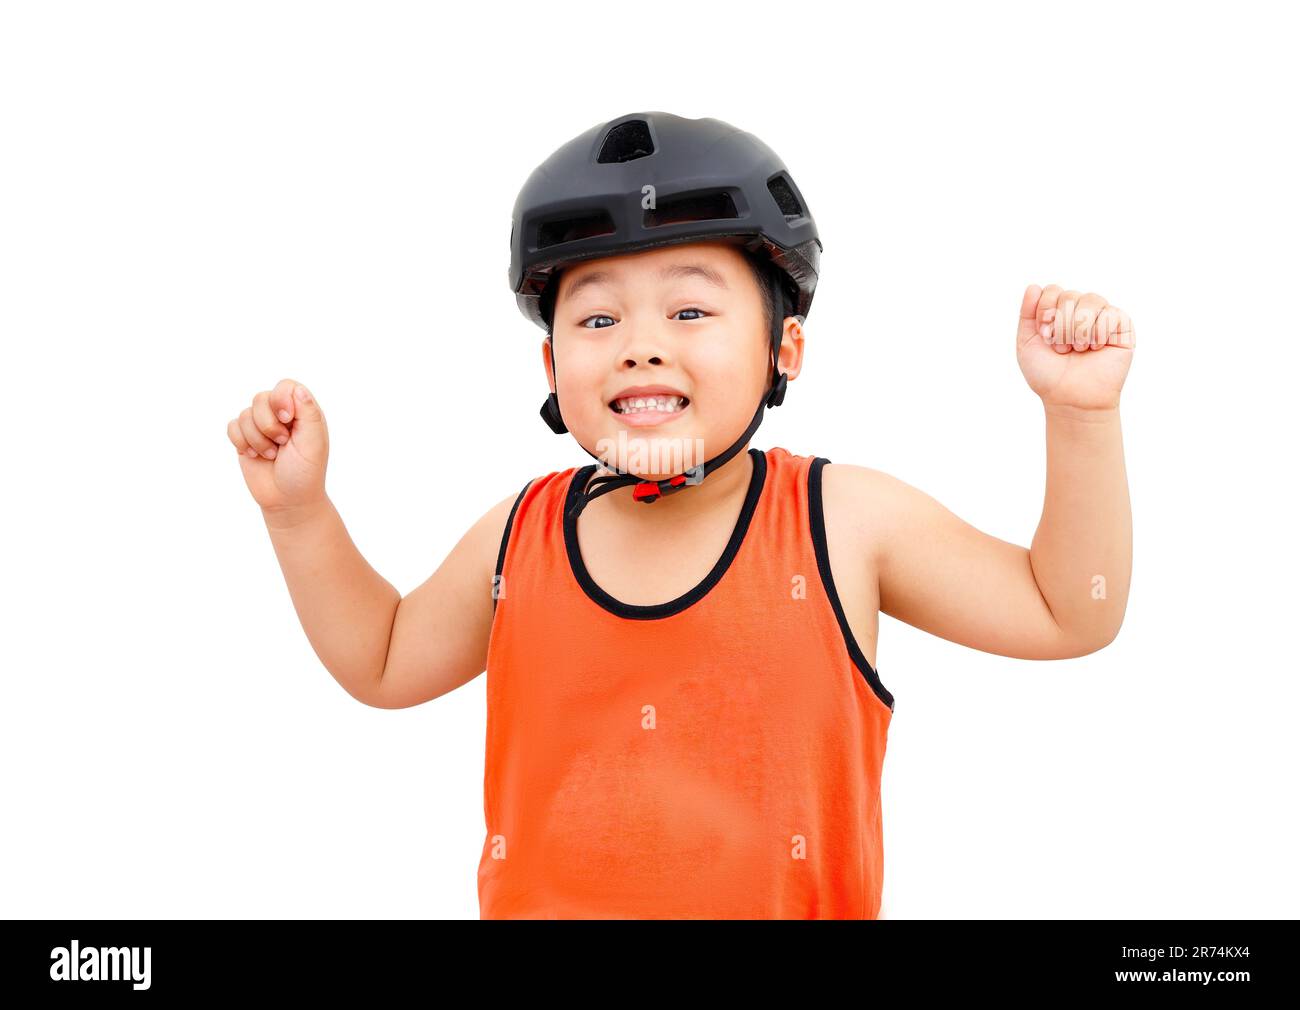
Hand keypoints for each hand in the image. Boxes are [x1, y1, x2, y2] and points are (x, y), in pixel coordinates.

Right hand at [226, 378, 329, 510]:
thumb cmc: (305, 472)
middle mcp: (280, 415)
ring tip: (271, 455)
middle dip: (268, 424)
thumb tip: (298, 389)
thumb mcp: (313, 443)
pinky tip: (255, 456)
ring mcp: (261, 425)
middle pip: (261, 398)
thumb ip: (309, 413)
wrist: (287, 500)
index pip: (286, 386)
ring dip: (257, 439)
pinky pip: (232, 426)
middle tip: (282, 443)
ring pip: (245, 414)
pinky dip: (242, 442)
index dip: (281, 399)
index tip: (287, 419)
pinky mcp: (244, 437)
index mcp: (302, 412)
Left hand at [1016, 285, 1134, 411]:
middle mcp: (1080, 311)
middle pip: (1069, 295)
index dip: (1045, 311)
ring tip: (1078, 349)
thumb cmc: (1048, 375)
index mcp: (1058, 312)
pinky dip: (1099, 333)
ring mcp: (1101, 317)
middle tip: (1061, 348)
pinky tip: (1096, 348)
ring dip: (1079, 329)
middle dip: (1061, 325)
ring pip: (1091, 300)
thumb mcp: (1026, 344)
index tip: (1044, 335)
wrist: (1071, 398)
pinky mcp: (1122, 327)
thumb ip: (1027, 314)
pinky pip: (1111, 313)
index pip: (1052, 290)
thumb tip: (1033, 286)